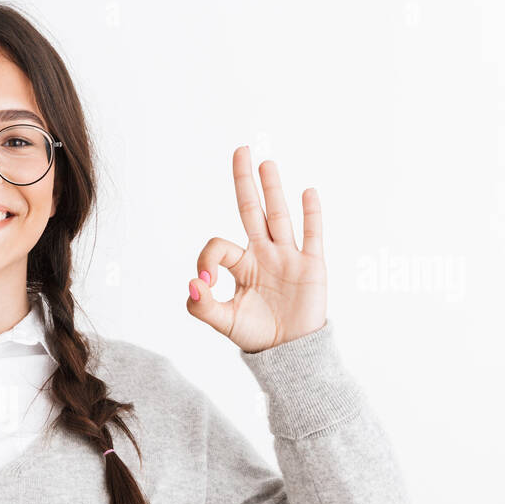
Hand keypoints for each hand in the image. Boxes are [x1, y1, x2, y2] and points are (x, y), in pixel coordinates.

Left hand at [187, 145, 326, 352]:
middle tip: (240, 150)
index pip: (219, 247)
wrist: (290, 353)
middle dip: (245, 182)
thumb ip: (203, 306)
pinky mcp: (311, 266)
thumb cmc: (257, 336)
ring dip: (272, 189)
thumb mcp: (223, 323)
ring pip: (279, 216)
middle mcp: (263, 254)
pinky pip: (312, 235)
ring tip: (266, 163)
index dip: (206, 261)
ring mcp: (288, 257)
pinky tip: (308, 192)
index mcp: (241, 265)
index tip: (204, 284)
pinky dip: (311, 214)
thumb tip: (192, 284)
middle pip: (251, 211)